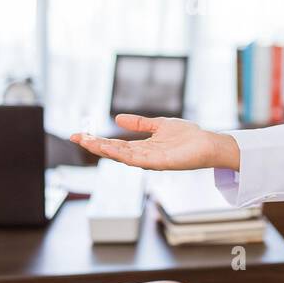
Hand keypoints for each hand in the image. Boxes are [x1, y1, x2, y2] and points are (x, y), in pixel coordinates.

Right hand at [69, 113, 239, 170]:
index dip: (97, 140)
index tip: (79, 135)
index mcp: (142, 148)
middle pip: (113, 151)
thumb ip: (139, 123)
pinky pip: (137, 159)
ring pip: (121, 156)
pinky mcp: (159, 163)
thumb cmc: (188, 136)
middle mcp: (142, 156)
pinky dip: (121, 154)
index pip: (114, 145)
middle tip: (76, 138)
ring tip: (87, 141)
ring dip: (103, 149)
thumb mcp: (159, 125)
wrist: (208, 144)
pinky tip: (109, 148)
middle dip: (94, 145)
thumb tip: (118, 119)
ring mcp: (149, 161)